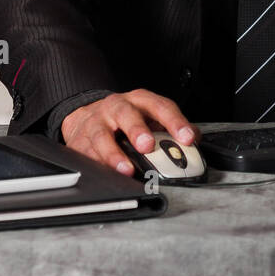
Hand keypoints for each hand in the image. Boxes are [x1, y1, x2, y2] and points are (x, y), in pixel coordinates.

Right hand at [60, 90, 199, 174]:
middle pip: (126, 114)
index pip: (161, 106)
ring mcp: (96, 123)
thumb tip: (194, 142)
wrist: (86, 116)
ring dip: (114, 154)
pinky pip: (86, 153)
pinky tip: (104, 174)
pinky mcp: (80, 140)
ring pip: (102, 135)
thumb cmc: (124, 119)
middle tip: (147, 146)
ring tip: (126, 169)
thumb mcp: (149, 116)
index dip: (175, 122)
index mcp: (139, 101)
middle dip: (137, 130)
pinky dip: (95, 165)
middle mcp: (117, 108)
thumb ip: (171, 128)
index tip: (187, 138)